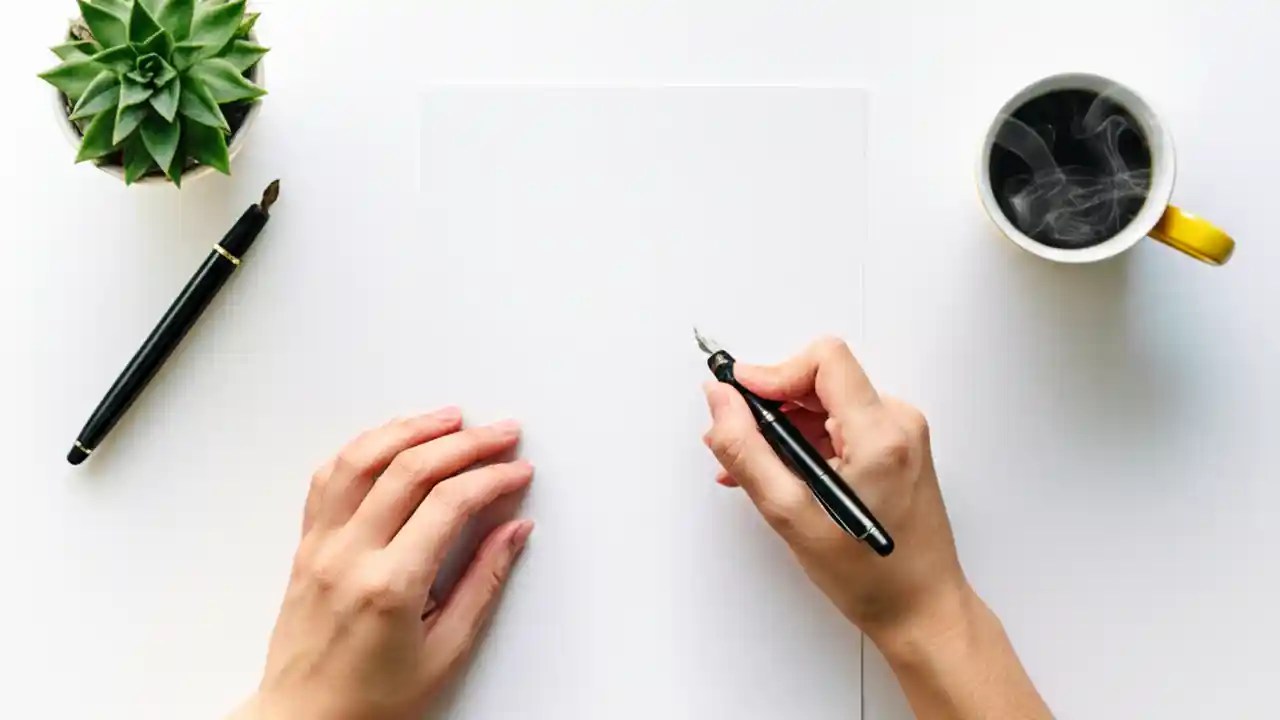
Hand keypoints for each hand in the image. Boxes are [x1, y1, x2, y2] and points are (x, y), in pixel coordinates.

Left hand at [233, 408, 533, 719]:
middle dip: (464, 442)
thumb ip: (483, 583)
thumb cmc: (371, 701)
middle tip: (500, 433)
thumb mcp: (445, 652)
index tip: (517, 470)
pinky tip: (390, 438)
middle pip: (410, 469)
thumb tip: (513, 531)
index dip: (490, 477)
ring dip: (410, 428)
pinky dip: (363, 446)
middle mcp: (349, 556)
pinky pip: (329, 477)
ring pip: (362, 459)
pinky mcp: (306, 545)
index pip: (448, 504)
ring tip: (449, 417)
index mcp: (389, 586)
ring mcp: (321, 546)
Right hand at [701, 337, 966, 643]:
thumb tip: (721, 403)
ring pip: (827, 402)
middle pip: (822, 378)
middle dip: (771, 404)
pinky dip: (806, 441)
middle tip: (737, 438)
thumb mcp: (793, 516)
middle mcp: (899, 425)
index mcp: (881, 435)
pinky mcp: (896, 449)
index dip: (773, 372)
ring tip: (754, 469)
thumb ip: (749, 452)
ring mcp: (901, 436)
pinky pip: (840, 424)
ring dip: (785, 427)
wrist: (922, 611)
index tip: (739, 396)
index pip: (824, 360)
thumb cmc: (874, 578)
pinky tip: (782, 474)